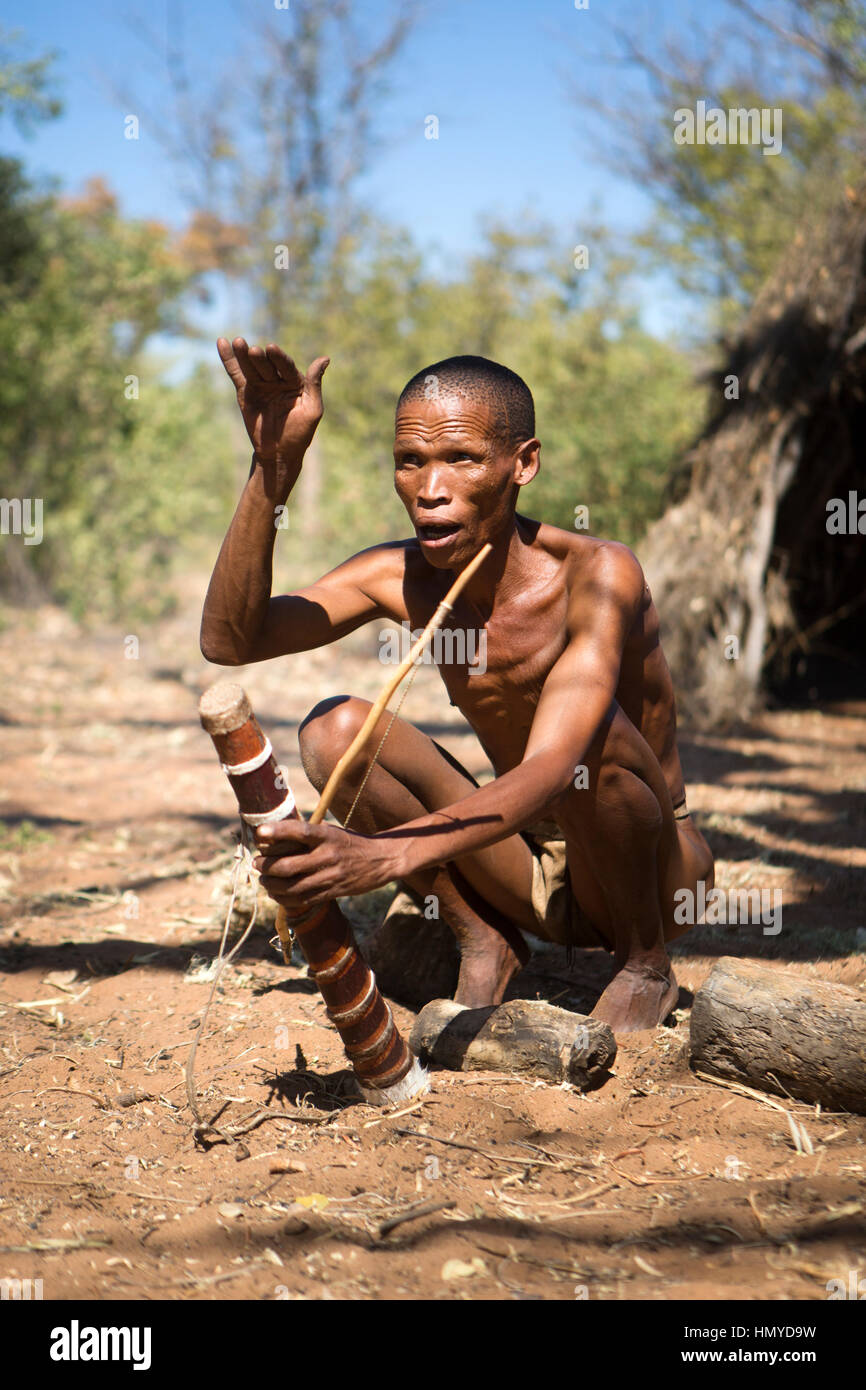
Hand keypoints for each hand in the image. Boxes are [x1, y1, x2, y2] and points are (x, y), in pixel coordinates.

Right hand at [216, 336, 329, 464]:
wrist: (278, 453)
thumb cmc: (300, 433)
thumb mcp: (312, 410)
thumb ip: (314, 384)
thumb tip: (325, 358)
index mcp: (295, 381)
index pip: (286, 366)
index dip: (279, 358)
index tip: (271, 349)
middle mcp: (277, 379)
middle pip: (267, 365)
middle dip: (260, 358)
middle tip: (254, 351)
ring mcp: (260, 384)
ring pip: (250, 367)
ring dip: (242, 354)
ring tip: (238, 342)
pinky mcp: (245, 391)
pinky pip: (236, 374)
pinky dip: (228, 360)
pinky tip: (222, 342)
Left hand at [252, 818, 404, 910]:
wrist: (382, 860)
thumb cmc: (350, 843)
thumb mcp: (333, 832)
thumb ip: (309, 834)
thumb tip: (275, 836)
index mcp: (328, 835)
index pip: (299, 831)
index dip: (278, 832)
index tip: (260, 832)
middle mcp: (328, 855)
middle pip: (289, 865)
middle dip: (266, 866)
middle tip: (256, 863)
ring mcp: (331, 876)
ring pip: (293, 886)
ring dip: (272, 885)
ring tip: (263, 880)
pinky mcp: (333, 892)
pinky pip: (303, 899)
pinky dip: (284, 898)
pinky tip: (276, 893)